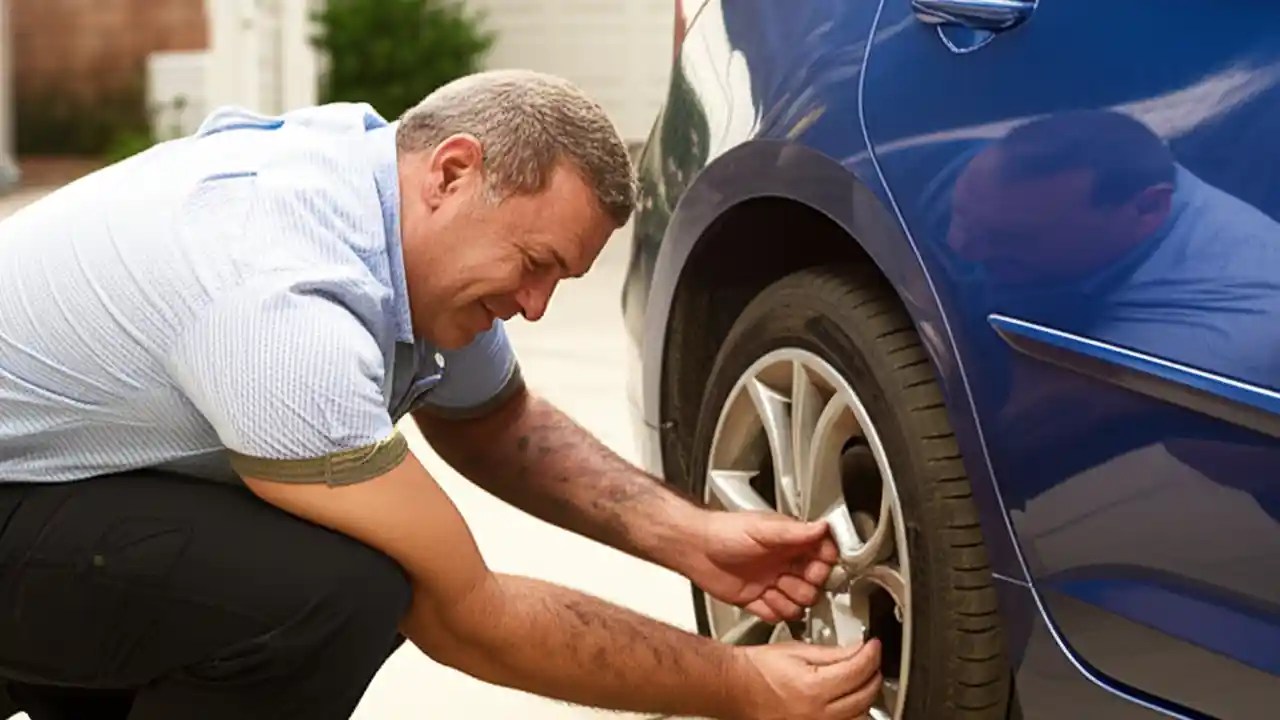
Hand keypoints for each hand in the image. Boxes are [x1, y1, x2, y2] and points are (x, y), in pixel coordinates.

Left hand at [684, 510, 838, 621]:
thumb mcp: (762, 528)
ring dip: (789, 601)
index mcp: (789, 543)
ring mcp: (771, 582)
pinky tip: (762, 599)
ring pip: (798, 603)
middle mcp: (783, 563)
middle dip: (806, 586)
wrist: (694, 548)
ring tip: (773, 590)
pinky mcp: (756, 599)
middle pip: (814, 584)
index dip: (823, 565)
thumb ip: (793, 532)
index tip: (817, 568)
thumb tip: (822, 526)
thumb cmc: (723, 531)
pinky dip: (774, 612)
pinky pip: (777, 614)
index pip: (822, 556)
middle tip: (788, 579)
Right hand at [732, 639, 881, 719]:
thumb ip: (831, 652)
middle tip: (871, 661)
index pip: (858, 670)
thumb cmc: (757, 668)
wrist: (735, 685)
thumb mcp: (797, 650)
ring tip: (861, 680)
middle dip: (873, 674)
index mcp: (814, 688)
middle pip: (864, 696)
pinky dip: (852, 713)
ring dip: (866, 697)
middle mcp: (817, 714)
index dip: (871, 654)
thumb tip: (857, 649)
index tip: (873, 646)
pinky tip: (849, 701)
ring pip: (859, 717)